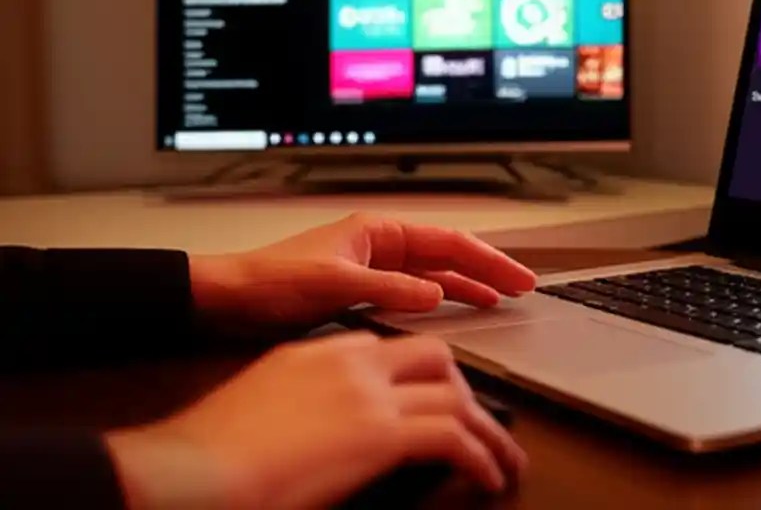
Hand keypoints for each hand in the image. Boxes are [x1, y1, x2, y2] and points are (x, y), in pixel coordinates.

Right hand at [105, 332, 526, 508]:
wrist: (190, 469)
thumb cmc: (211, 453)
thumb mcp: (265, 406)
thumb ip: (306, 405)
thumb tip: (331, 435)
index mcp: (321, 350)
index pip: (393, 350)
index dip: (427, 378)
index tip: (441, 400)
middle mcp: (352, 361)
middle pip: (437, 360)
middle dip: (467, 394)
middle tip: (482, 427)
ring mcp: (369, 393)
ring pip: (457, 398)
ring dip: (488, 432)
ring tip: (504, 461)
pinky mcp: (381, 432)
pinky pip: (454, 437)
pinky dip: (481, 457)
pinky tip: (487, 477)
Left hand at [189, 213, 536, 334]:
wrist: (227, 300)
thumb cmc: (272, 282)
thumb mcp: (336, 285)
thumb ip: (390, 289)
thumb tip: (435, 293)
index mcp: (377, 231)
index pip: (448, 242)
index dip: (488, 260)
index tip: (517, 278)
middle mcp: (378, 245)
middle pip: (447, 255)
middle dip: (486, 270)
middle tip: (521, 289)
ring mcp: (371, 268)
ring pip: (433, 275)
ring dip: (465, 286)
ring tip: (497, 300)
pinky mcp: (360, 293)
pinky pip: (413, 293)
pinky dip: (438, 301)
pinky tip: (452, 312)